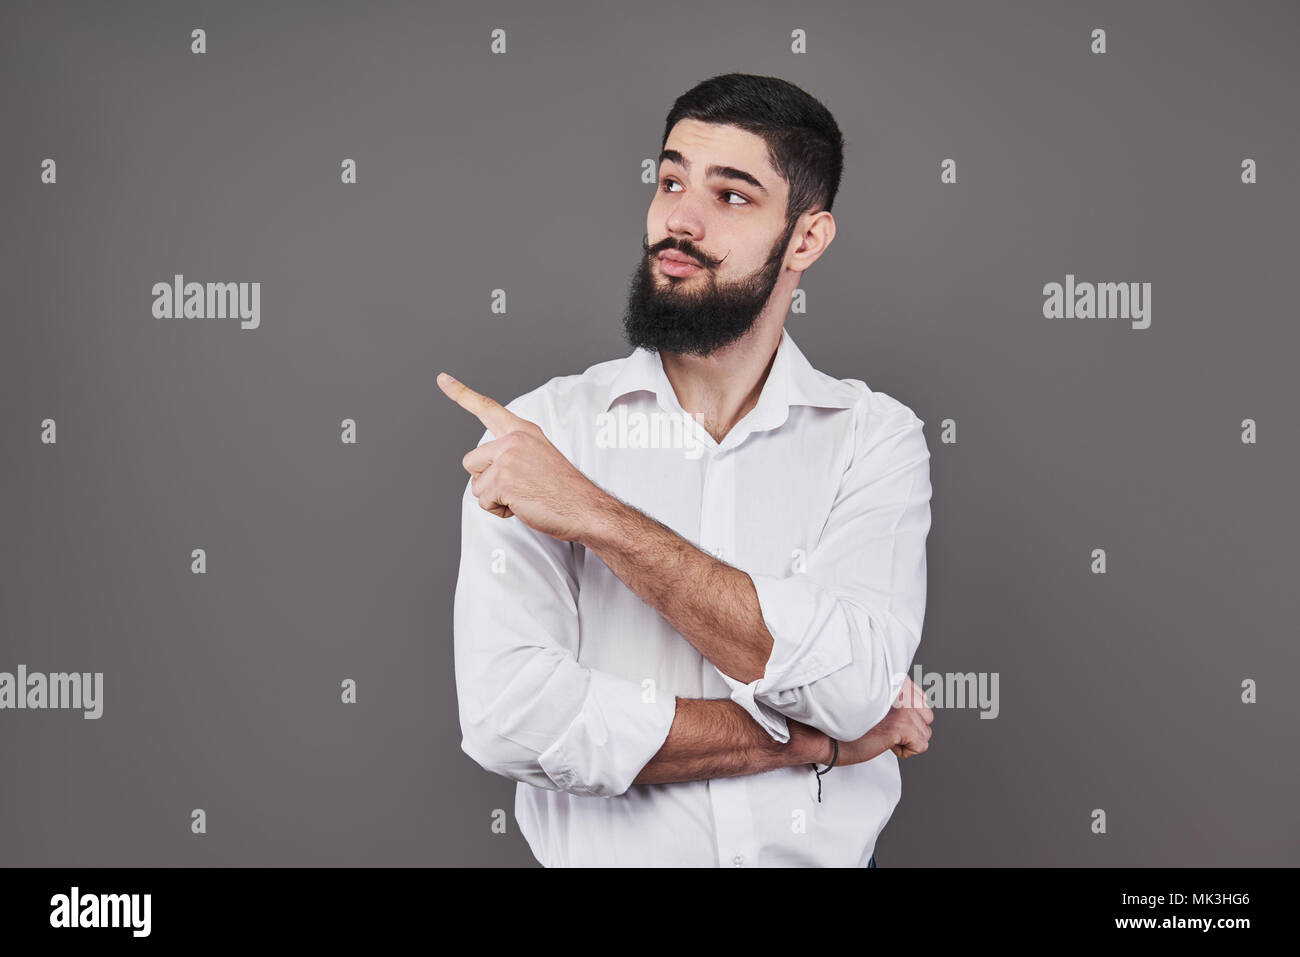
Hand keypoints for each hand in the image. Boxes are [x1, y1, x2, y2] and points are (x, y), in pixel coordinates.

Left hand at [437, 372, 610, 541]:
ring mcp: (508, 458)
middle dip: (487, 481)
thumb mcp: (539, 457)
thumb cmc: (564, 489)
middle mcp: (514, 440)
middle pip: (471, 462)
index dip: (461, 393)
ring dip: (495, 498)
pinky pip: (484, 501)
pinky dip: (500, 510)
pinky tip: (523, 504)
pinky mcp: (504, 480)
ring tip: (525, 496)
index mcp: (523, 431)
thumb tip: (488, 468)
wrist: (585, 507)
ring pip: (476, 485)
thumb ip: (512, 454)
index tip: (442, 379)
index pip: (487, 408)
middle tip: (519, 486)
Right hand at [794, 677, 934, 765]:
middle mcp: (900, 687)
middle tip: (882, 728)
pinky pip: (921, 744)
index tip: (886, 719)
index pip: (920, 696)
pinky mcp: (901, 724)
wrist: (817, 733)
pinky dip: (905, 750)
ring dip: (907, 738)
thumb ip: (888, 695)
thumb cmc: (836, 718)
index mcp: (891, 677)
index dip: (905, 714)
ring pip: (925, 730)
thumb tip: (910, 705)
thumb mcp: (866, 698)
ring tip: (882, 735)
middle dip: (909, 726)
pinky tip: (886, 744)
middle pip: (926, 713)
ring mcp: (902, 705)